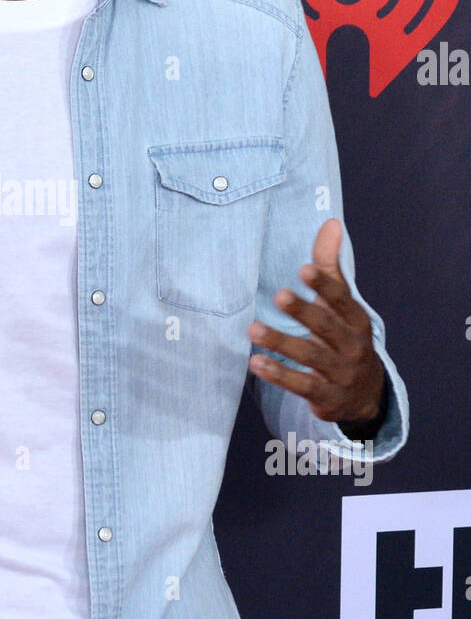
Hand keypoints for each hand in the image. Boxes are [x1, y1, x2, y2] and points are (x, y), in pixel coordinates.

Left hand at [246, 217, 386, 424]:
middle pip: (327, 327)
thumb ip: (330, 267)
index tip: (304, 268)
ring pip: (311, 357)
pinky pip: (302, 385)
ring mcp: (341, 373)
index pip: (342, 299)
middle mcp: (352, 346)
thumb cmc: (344, 337)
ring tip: (253, 329)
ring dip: (282, 343)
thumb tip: (330, 222)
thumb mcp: (341, 305)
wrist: (365, 395)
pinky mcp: (326, 396)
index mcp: (356, 319)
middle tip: (279, 295)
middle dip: (304, 311)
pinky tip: (255, 362)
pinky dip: (279, 374)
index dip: (324, 285)